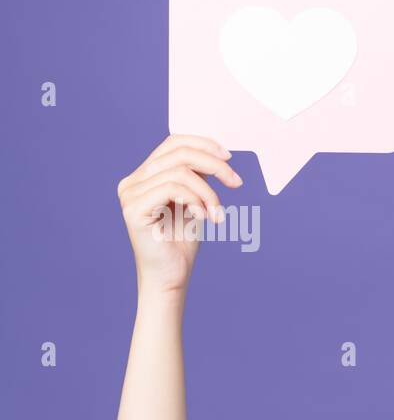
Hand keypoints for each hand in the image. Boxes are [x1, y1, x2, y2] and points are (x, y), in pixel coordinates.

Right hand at [116, 134, 242, 295]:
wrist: (171, 277)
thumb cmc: (181, 243)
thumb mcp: (195, 201)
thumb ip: (197, 178)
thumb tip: (215, 155)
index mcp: (144, 176)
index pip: (173, 142)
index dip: (203, 144)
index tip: (230, 158)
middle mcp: (132, 181)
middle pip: (178, 153)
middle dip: (214, 165)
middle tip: (236, 183)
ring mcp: (130, 194)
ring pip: (180, 172)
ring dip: (208, 193)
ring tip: (217, 214)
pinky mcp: (134, 209)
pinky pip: (172, 188)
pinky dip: (196, 200)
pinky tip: (204, 218)